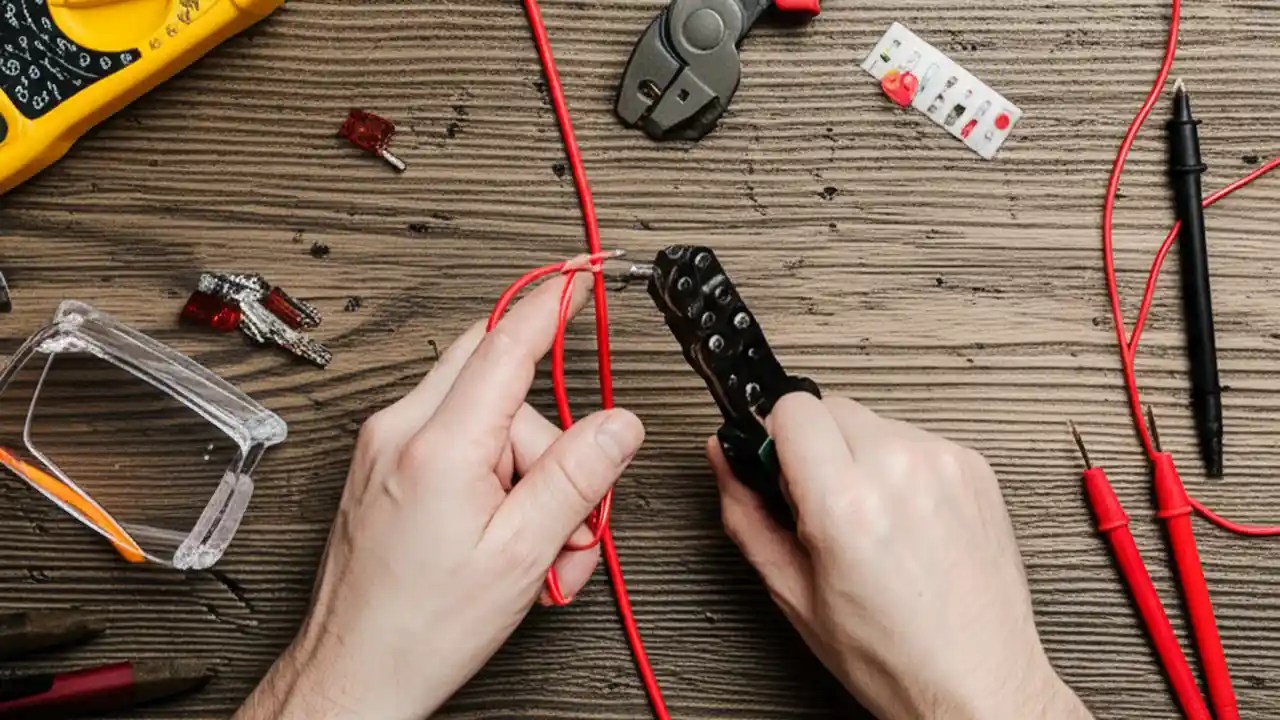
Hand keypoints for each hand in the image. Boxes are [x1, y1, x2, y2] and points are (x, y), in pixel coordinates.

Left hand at [234, 275, 644, 719]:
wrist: (354, 673)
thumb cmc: (420, 628)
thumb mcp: (521, 553)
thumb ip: (577, 477)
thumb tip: (618, 425)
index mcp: (438, 445)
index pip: (508, 343)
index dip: (553, 301)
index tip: (582, 271)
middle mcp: (402, 432)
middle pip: (503, 383)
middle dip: (551, 441)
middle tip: (570, 507)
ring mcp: (386, 448)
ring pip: (486, 420)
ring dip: (527, 477)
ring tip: (535, 550)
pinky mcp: (384, 469)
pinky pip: (456, 445)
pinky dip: (495, 483)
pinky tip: (503, 538)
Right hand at [710, 394, 1090, 719]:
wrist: (978, 681)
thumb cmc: (895, 655)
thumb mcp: (794, 593)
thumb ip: (746, 514)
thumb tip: (724, 459)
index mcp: (847, 504)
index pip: (791, 407)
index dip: (772, 435)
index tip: (775, 463)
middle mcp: (900, 471)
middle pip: (828, 405)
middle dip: (812, 445)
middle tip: (819, 500)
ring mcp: (944, 464)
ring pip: (872, 420)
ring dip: (856, 453)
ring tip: (869, 517)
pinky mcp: (974, 467)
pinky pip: (914, 439)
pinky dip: (898, 466)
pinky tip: (904, 519)